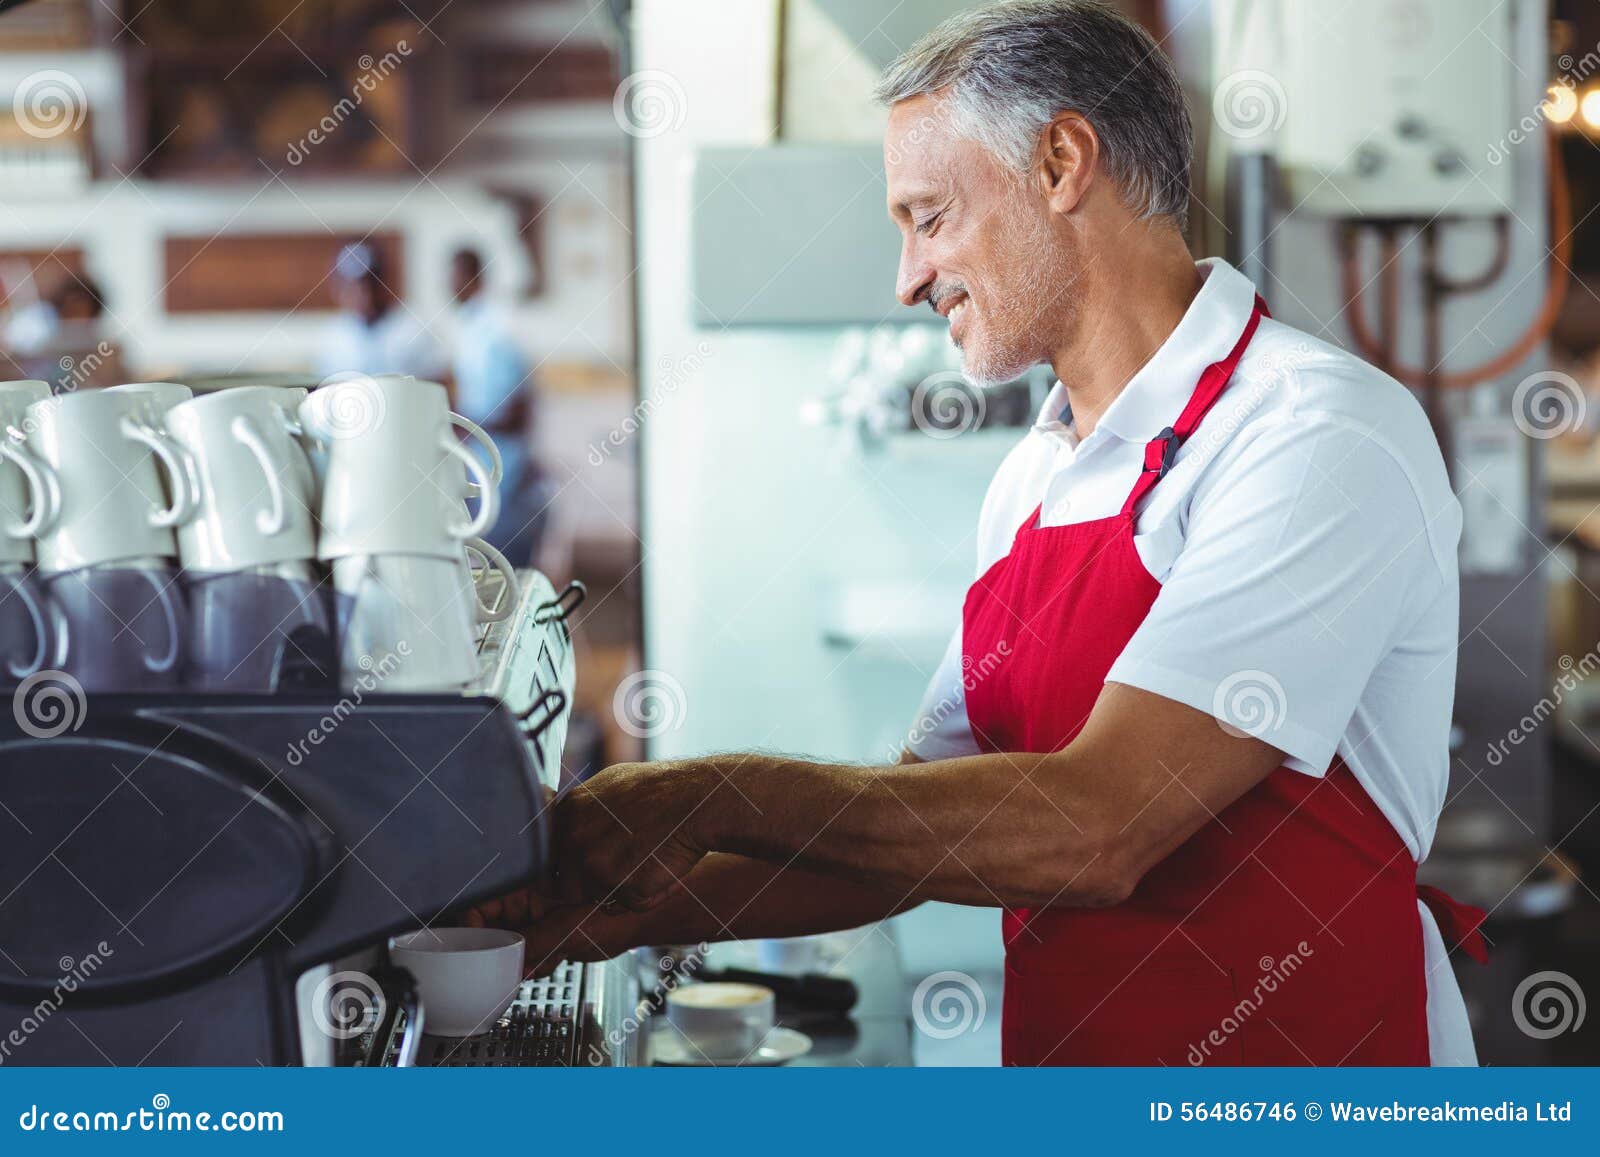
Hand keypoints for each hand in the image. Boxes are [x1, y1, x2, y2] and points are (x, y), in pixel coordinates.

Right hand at [462, 889, 643, 971]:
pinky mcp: (547, 938)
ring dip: (522, 961)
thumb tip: (504, 961)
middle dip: (500, 952)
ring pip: (510, 948)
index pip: (481, 906)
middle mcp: (527, 904)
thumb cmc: (613, 911)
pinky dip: (536, 965)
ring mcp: (536, 921)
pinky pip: (528, 956)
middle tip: (511, 963)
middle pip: (493, 930)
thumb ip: (532, 945)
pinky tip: (553, 960)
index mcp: (526, 889)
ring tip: (543, 958)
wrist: (636, 924)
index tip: (473, 950)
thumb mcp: (566, 930)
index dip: (472, 928)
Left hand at [548, 761, 710, 912]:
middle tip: (624, 866)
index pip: (550, 859)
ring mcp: (596, 866)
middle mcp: (575, 840)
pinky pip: (629, 905)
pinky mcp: (622, 887)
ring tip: (645, 862)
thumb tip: (568, 822)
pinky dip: (646, 895)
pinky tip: (661, 868)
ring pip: (598, 899)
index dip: (571, 867)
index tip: (590, 865)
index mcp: (568, 813)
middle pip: (567, 886)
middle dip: (591, 885)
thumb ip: (582, 809)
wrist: (696, 799)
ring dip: (618, 891)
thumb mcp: (609, 782)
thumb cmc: (661, 788)